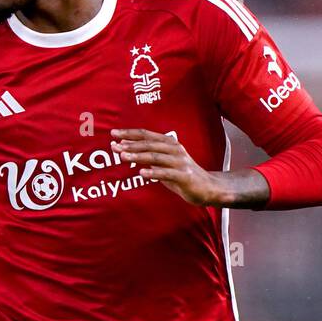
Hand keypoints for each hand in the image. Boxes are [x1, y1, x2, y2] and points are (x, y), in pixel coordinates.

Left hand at [111, 128, 227, 206]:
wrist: (207, 187)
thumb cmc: (181, 174)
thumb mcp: (163, 162)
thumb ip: (147, 156)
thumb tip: (123, 150)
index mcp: (169, 143)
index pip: (146, 135)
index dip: (129, 133)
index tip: (113, 133)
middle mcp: (174, 149)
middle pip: (149, 144)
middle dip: (130, 144)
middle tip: (114, 145)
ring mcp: (180, 162)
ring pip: (156, 156)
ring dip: (138, 156)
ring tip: (123, 156)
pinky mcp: (184, 176)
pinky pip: (167, 173)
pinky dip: (154, 172)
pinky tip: (142, 173)